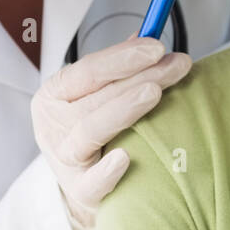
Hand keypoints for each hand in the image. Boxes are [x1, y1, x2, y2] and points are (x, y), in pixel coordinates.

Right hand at [31, 35, 191, 229]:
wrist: (81, 187)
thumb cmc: (92, 132)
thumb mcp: (94, 97)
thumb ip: (118, 71)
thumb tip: (147, 39)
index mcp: (55, 95)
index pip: (89, 70)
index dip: (123, 56)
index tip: (157, 46)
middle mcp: (54, 124)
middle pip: (97, 96)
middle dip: (140, 76)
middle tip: (175, 66)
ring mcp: (63, 158)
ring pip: (91, 130)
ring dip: (124, 109)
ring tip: (154, 92)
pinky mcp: (79, 190)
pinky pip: (91, 182)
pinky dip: (107, 172)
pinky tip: (125, 158)